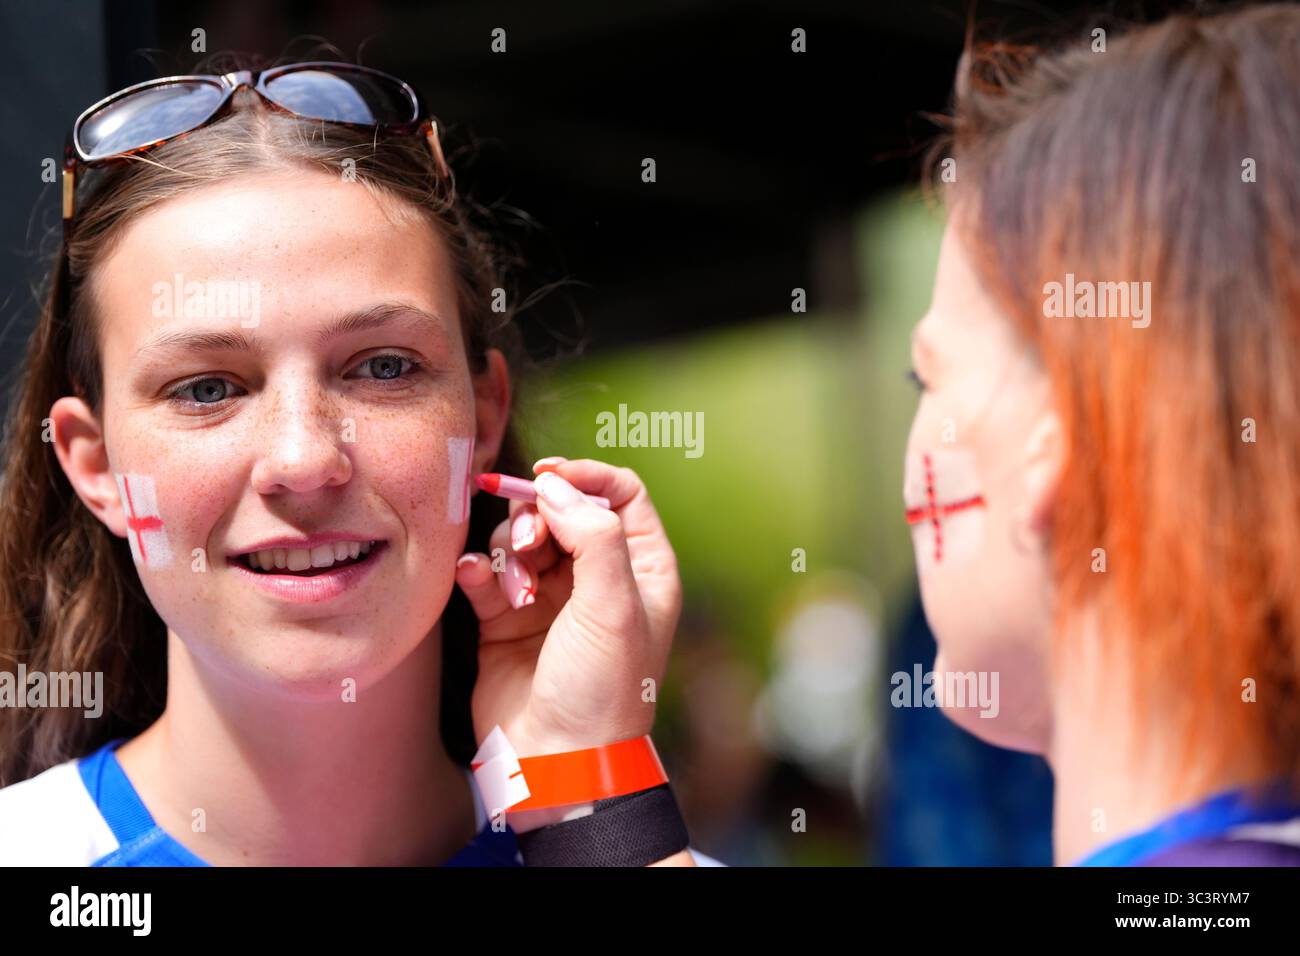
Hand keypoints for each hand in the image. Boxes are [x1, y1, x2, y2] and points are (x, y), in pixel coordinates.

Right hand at [454, 457, 682, 765]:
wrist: (558, 761)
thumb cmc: (602, 690)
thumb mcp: (614, 607)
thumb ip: (593, 535)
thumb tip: (555, 486)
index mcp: (641, 569)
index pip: (619, 493)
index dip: (584, 476)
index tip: (546, 475)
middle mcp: (597, 578)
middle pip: (562, 509)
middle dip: (537, 515)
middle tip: (526, 542)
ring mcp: (551, 597)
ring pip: (520, 537)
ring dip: (509, 549)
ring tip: (514, 588)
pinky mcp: (506, 619)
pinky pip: (487, 573)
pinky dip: (479, 569)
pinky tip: (477, 580)